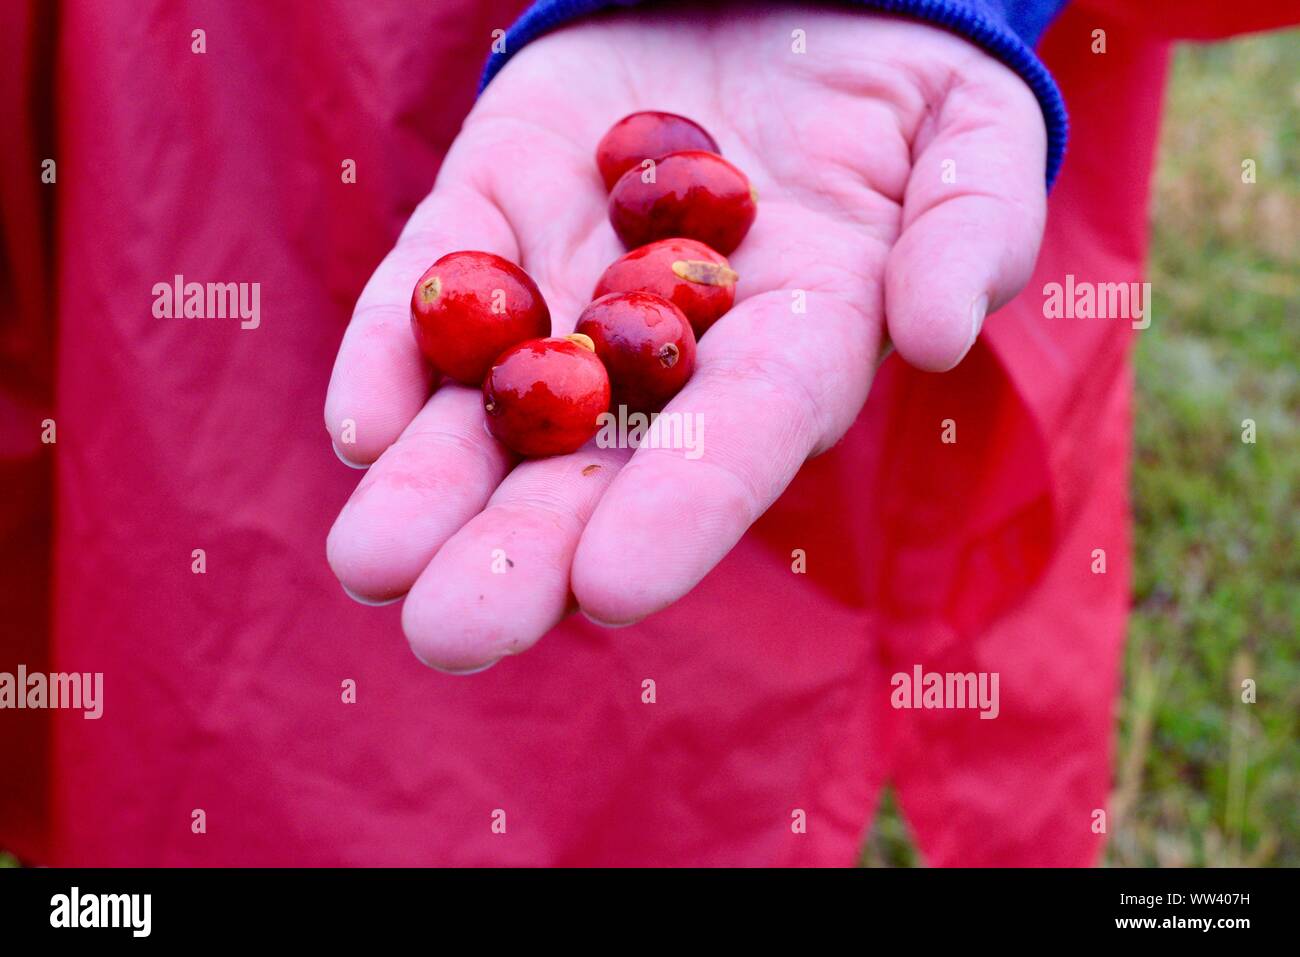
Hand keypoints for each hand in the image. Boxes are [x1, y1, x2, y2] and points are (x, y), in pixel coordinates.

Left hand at [323, 5, 1046, 670]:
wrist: (789, 1)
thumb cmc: (902, 91)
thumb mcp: (970, 140)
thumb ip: (968, 230)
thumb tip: (936, 331)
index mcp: (790, 354)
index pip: (734, 447)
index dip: (678, 514)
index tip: (611, 588)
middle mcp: (667, 354)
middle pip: (592, 467)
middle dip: (522, 550)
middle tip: (447, 634)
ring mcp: (570, 284)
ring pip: (492, 404)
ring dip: (430, 487)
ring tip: (368, 569)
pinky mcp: (494, 207)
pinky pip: (432, 285)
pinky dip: (392, 354)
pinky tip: (361, 426)